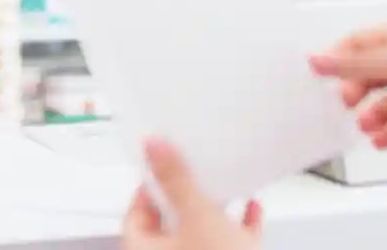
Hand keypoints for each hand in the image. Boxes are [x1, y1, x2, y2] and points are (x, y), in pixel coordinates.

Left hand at [123, 138, 262, 249]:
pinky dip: (238, 229)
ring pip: (200, 236)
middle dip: (184, 197)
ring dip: (214, 211)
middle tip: (191, 171)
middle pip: (169, 225)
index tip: (160, 165)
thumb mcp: (197, 217)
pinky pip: (228, 246)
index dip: (148, 187)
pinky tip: (252, 213)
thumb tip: (152, 146)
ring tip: (225, 188)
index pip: (134, 214)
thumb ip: (176, 179)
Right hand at [309, 19, 386, 149]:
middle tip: (345, 100)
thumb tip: (319, 60)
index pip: (364, 45)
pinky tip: (381, 140)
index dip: (341, 58)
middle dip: (359, 89)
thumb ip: (356, 64)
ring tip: (366, 123)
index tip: (319, 72)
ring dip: (377, 115)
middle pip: (379, 76)